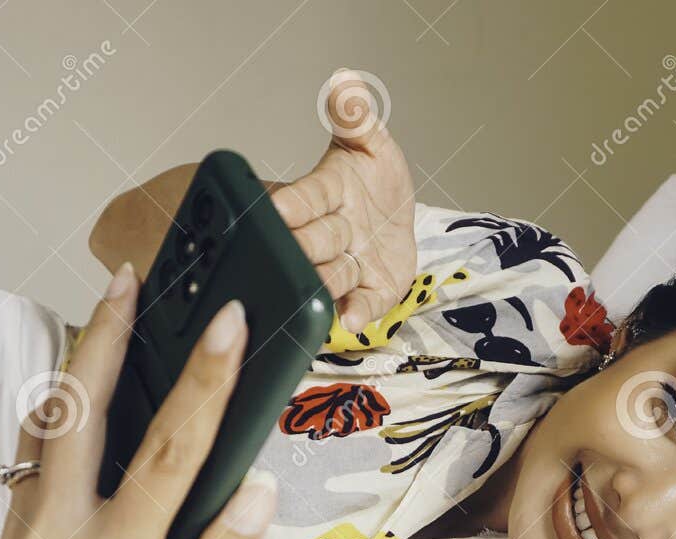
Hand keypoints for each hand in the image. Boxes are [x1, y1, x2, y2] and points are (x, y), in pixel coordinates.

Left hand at [0, 264, 277, 538]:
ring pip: (42, 428)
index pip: (168, 451)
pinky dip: (56, 414)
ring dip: (77, 366)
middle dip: (108, 337)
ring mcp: (21, 537)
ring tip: (110, 312)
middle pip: (79, 411)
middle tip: (134, 278)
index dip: (205, 381)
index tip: (229, 321)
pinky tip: (83, 390)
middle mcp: (57, 538)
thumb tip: (256, 483)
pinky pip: (29, 461)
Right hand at [271, 69, 415, 332]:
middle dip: (303, 247)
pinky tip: (352, 319)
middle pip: (314, 241)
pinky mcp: (371, 290)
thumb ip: (356, 118)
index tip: (277, 210)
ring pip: (332, 275)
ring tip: (318, 286)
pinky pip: (361, 302)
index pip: (306, 197)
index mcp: (327, 192)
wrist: (399, 221)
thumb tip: (345, 82)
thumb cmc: (375, 182)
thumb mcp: (371, 144)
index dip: (293, 205)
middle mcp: (332, 232)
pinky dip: (356, 311)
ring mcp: (350, 264)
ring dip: (324, 281)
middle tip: (293, 252)